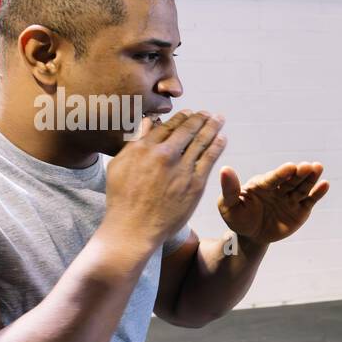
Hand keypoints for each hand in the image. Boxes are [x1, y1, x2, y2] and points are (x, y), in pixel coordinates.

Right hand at [104, 110, 227, 249]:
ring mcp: (181, 168)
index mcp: (143, 148)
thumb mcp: (119, 166)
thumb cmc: (122, 200)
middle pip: (186, 130)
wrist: (134, 228)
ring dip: (212, 127)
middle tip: (207, 113)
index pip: (167, 126)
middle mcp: (164, 154)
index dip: (180, 118)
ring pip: (201, 141)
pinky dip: (217, 146)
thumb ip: (134, 143)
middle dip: (199, 118)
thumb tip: (147, 123)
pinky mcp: (195, 183)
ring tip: (219, 119)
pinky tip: (222, 138)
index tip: (188, 113)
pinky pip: (210, 158)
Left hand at [218, 161, 328, 243]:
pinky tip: (325, 185)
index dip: (282, 173)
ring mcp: (290, 199)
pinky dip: (317, 193)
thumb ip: (229, 189)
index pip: (274, 178)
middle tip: (308, 165)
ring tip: (318, 168)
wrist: (251, 235)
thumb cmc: (238, 217)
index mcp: (262, 185)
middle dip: (299, 173)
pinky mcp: (300, 210)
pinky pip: (309, 201)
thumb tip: (225, 169)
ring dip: (311, 178)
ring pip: (302, 188)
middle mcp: (278, 189)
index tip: (290, 167)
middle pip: (291, 180)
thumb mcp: (229, 205)